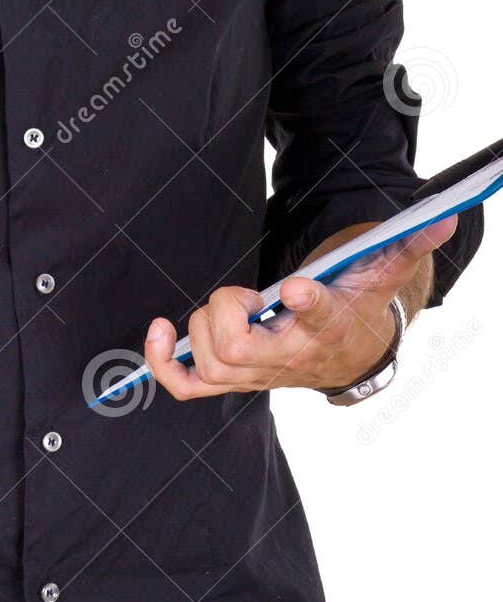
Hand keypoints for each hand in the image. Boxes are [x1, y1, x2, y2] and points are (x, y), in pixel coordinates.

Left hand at [143, 214, 459, 400]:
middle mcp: (289, 357)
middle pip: (237, 348)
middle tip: (243, 294)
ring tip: (228, 305)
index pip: (319, 318)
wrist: (349, 357)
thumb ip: (404, 244)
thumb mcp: (382, 273)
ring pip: (211, 364)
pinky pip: (188, 385)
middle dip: (226, 309)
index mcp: (328, 326)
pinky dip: (165, 363)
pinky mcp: (233, 378)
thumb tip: (441, 216)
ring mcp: (257, 373)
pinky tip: (160, 329)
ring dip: (204, 324)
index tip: (297, 287)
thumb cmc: (357, 306)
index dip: (307, 303)